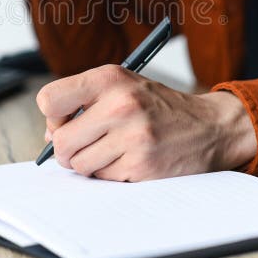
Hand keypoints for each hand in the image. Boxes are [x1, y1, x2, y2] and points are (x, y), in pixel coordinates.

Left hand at [36, 64, 256, 181]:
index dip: (53, 116)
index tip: (65, 120)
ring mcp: (132, 137)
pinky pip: (103, 179)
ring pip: (80, 165)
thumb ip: (83, 102)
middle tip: (84, 145)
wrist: (209, 127)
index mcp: (110, 78)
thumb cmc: (158, 107)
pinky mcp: (142, 166)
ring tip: (113, 149)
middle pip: (61, 141)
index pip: (49, 100)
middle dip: (67, 149)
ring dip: (91, 164)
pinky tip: (130, 159)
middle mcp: (120, 104)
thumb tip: (48, 135)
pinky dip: (111, 174)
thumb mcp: (122, 87)